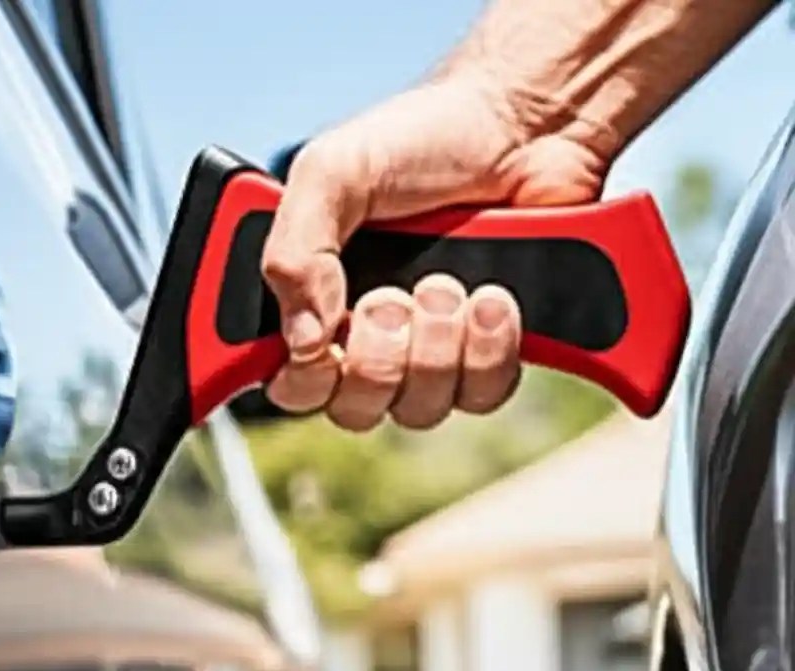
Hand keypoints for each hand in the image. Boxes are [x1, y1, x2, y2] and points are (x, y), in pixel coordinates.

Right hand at [261, 75, 609, 430]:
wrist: (525, 124)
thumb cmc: (423, 137)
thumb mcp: (332, 170)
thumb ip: (293, 248)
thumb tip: (301, 339)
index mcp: (309, 292)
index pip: (282, 378)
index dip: (300, 379)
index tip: (322, 348)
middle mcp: (362, 331)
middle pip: (350, 407)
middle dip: (377, 359)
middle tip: (394, 299)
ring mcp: (427, 347)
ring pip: (417, 408)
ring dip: (437, 350)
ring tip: (451, 286)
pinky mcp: (488, 351)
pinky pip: (481, 395)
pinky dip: (489, 353)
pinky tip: (493, 300)